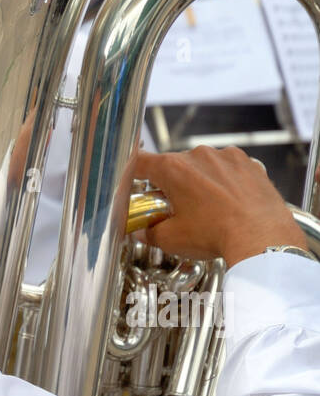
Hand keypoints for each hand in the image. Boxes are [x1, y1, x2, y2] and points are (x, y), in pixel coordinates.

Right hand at [132, 145, 306, 266]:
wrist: (262, 238)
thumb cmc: (218, 235)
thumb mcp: (173, 240)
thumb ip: (150, 233)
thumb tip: (143, 233)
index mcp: (173, 169)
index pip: (141, 162)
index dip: (134, 172)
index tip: (134, 179)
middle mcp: (198, 156)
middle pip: (175, 165)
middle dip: (173, 184)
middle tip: (178, 208)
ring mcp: (225, 156)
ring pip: (204, 166)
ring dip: (201, 181)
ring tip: (210, 208)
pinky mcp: (248, 163)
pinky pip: (229, 167)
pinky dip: (226, 181)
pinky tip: (230, 202)